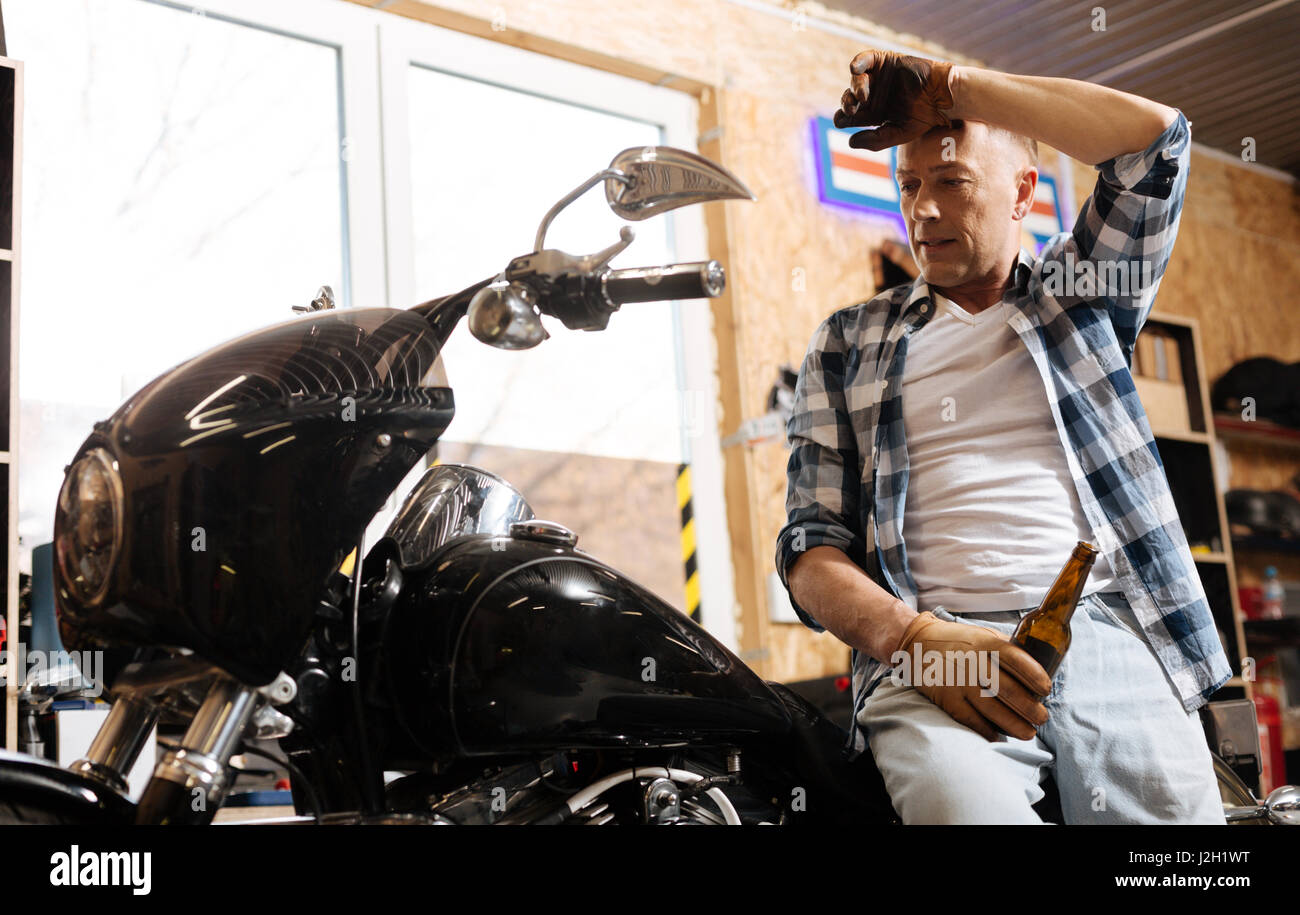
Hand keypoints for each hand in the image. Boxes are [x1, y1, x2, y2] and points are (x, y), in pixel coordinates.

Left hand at [833, 50, 955, 150]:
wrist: (942, 95)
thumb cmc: (924, 117)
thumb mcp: (899, 133)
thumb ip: (875, 140)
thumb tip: (850, 142)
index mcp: (871, 113)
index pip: (849, 116)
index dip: (842, 118)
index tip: (842, 121)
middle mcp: (871, 95)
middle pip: (849, 98)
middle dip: (846, 104)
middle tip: (850, 109)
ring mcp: (876, 77)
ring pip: (856, 80)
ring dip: (854, 88)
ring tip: (861, 97)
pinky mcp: (883, 61)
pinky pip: (865, 59)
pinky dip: (858, 62)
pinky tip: (854, 69)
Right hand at [893, 611, 1051, 740]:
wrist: (918, 642)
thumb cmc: (958, 640)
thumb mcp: (983, 635)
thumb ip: (1007, 649)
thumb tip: (1038, 669)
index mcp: (985, 644)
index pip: (1017, 660)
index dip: (1035, 677)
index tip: (1045, 690)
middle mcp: (973, 662)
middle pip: (1008, 690)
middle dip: (1030, 709)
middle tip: (1041, 718)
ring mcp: (958, 682)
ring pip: (992, 709)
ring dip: (1014, 725)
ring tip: (1028, 732)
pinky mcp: (947, 698)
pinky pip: (971, 720)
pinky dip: (987, 731)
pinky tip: (999, 735)